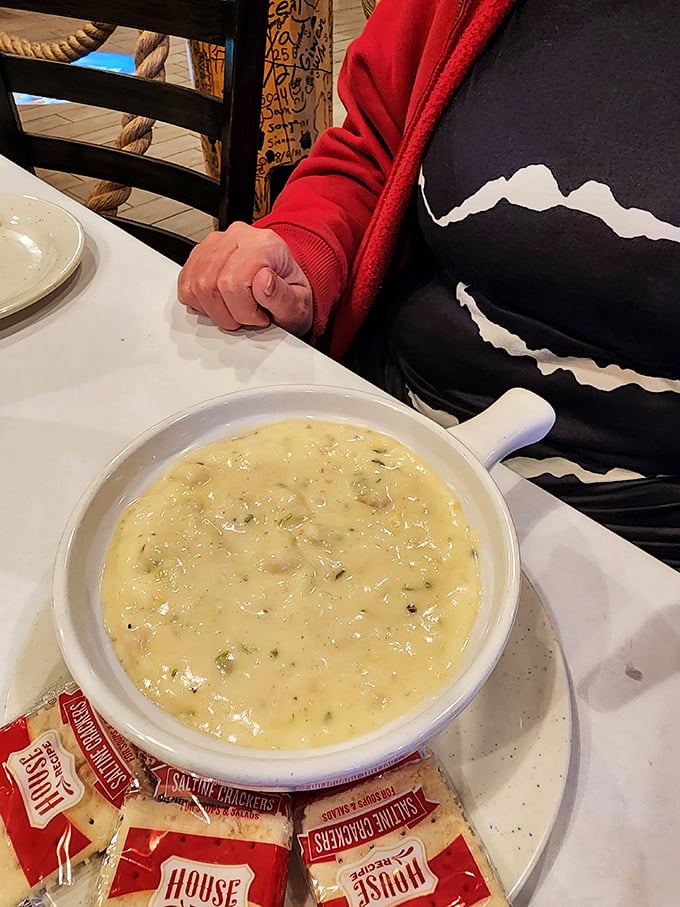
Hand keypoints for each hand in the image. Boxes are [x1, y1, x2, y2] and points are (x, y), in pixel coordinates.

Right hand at [177, 222, 312, 335]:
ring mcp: (215, 243)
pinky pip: (185, 285)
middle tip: (247, 317)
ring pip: (195, 286)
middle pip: (210, 285)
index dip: (243, 311)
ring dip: (214, 310)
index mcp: (264, 244)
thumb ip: (283, 296)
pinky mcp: (199, 255)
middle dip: (228, 314)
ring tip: (235, 310)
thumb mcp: (298, 305)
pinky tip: (221, 304)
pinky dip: (200, 304)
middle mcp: (237, 236)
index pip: (234, 282)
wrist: (284, 290)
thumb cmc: (289, 296)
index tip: (259, 317)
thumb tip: (263, 282)